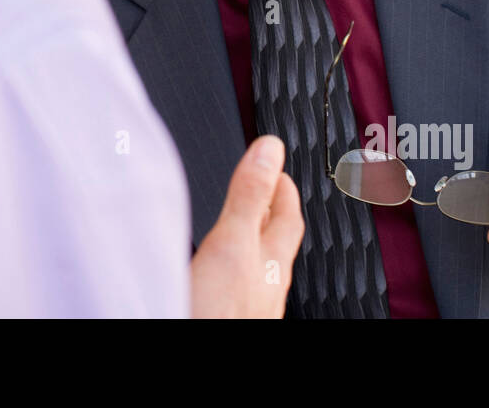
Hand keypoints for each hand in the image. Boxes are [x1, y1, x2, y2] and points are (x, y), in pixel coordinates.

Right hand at [190, 135, 303, 317]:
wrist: (200, 338)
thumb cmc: (220, 315)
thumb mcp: (233, 243)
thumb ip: (249, 196)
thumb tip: (270, 149)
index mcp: (272, 258)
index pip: (288, 213)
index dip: (283, 184)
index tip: (276, 162)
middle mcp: (268, 283)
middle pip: (278, 238)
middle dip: (273, 209)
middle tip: (268, 184)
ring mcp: (252, 305)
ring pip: (260, 263)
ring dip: (253, 237)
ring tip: (244, 222)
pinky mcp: (231, 316)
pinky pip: (241, 283)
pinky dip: (235, 265)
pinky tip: (221, 272)